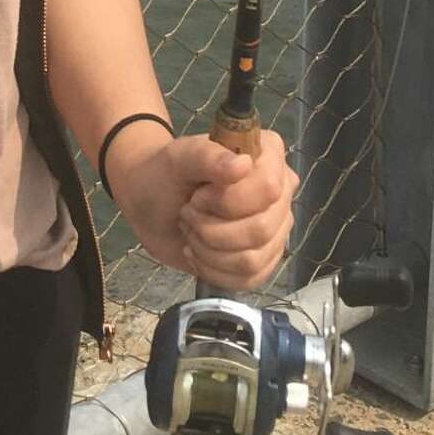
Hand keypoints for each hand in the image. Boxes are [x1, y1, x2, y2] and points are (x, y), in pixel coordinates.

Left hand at [106, 125, 297, 292]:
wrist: (153, 205)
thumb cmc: (168, 173)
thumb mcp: (180, 157)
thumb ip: (208, 156)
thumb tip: (243, 164)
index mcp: (269, 155)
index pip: (269, 187)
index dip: (228, 200)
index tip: (198, 195)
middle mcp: (281, 192)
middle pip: (261, 229)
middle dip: (212, 228)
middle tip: (188, 212)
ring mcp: (275, 228)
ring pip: (253, 259)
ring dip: (209, 249)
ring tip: (191, 229)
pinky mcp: (263, 259)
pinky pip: (248, 279)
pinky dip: (213, 269)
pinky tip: (197, 251)